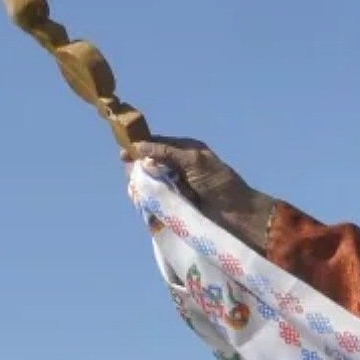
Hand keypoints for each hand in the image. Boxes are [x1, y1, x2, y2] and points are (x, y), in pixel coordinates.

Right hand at [128, 138, 274, 251]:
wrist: (236, 214)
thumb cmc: (219, 182)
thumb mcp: (194, 160)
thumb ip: (167, 152)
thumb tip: (140, 146)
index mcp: (184, 152)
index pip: (156, 146)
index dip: (140, 148)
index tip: (124, 153)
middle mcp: (178, 169)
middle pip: (149, 166)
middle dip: (139, 170)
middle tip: (133, 176)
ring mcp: (175, 189)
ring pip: (149, 186)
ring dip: (143, 189)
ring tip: (139, 192)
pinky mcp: (174, 208)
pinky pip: (154, 204)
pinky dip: (148, 204)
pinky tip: (145, 204)